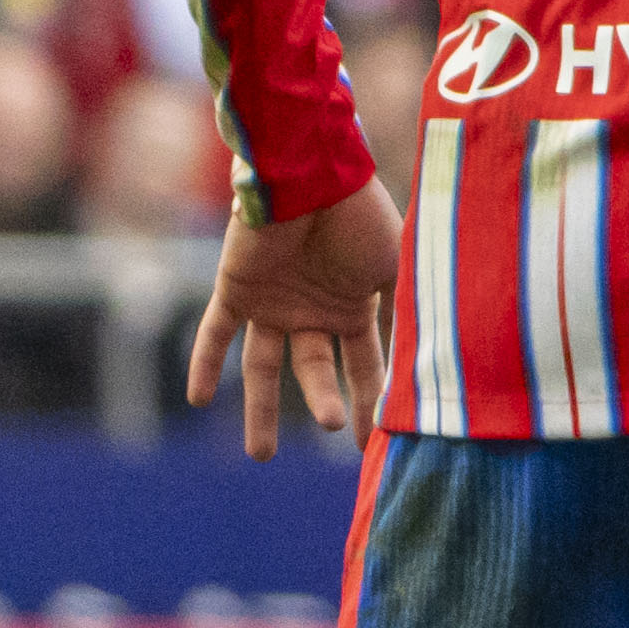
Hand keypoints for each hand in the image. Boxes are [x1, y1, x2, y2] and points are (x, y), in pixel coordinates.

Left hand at [183, 181, 400, 455]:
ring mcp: (273, 302)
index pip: (362, 366)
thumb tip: (429, 355)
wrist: (314, 172)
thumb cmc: (362, 215)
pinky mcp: (236, 288)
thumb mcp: (398, 266)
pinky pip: (216, 332)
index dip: (369, 401)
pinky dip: (205, 363)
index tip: (374, 439)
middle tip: (333, 431)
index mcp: (352, 306)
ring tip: (259, 455)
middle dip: (323, 403)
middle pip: (313, 371)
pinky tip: (198, 399)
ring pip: (264, 366)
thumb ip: (405, 309)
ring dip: (260, 408)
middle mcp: (311, 310)